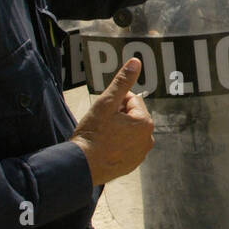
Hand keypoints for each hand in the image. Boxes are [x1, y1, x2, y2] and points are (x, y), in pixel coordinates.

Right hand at [70, 58, 154, 184]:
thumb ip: (122, 82)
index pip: (131, 100)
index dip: (114, 103)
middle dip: (117, 116)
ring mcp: (140, 154)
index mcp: (145, 122)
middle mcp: (148, 139)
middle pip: (131, 116)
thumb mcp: (106, 103)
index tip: (103, 114)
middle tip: (101, 126)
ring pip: (128, 131)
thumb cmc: (92, 134)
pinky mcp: (131, 165)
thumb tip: (136, 62)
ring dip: (117, 130)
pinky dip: (116, 145)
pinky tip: (103, 148)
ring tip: (101, 137)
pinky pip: (125, 147)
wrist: (80, 166)